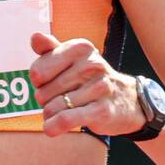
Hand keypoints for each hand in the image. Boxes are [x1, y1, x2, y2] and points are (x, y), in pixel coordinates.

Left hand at [29, 31, 146, 137]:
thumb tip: (35, 36)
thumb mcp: (72, 59)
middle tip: (61, 98)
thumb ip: (50, 49)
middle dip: (46, 101)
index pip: (37, 72)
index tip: (50, 82)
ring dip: (51, 115)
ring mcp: (99, 87)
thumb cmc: (90, 79)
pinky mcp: (102, 110)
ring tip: (63, 111)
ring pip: (52, 108)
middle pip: (43, 92)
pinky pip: (66, 119)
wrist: (128, 100)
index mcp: (80, 48)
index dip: (38, 83)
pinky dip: (54, 126)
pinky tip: (51, 128)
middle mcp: (91, 64)